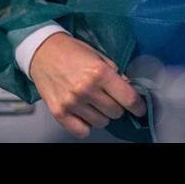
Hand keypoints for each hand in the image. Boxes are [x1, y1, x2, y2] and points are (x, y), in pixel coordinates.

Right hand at [29, 33, 146, 137]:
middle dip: (117, 106)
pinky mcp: (59, 112)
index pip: (128, 98)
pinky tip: (85, 114)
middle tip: (110, 98)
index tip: (140, 109)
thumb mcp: (100, 56)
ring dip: (102, 115)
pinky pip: (81, 131)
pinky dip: (86, 125)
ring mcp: (72, 103)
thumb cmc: (72, 52)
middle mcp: (86, 89)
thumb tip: (129, 89)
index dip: (138, 106)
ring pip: (100, 122)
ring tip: (95, 103)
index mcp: (100, 73)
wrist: (44, 52)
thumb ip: (116, 74)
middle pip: (115, 113)